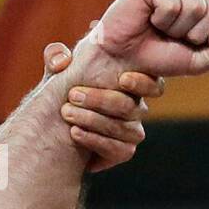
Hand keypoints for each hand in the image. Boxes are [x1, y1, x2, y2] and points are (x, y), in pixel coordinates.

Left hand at [43, 42, 165, 171]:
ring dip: (92, 120)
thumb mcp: (57, 71)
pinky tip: (75, 132)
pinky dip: (94, 140)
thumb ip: (56, 57)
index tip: (122, 80)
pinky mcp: (123, 152)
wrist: (55, 130)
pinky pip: (117, 149)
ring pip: (123, 128)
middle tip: (72, 95)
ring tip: (67, 113)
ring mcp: (132, 132)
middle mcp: (137, 109)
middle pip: (131, 106)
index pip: (153, 85)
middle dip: (100, 100)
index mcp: (131, 85)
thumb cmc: (63, 93)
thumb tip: (62, 60)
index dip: (143, 83)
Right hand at [81, 0, 208, 78]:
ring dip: (176, 28)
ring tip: (160, 28)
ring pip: (196, 7)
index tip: (193, 46)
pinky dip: (161, 20)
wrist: (124, 59)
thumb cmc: (161, 58)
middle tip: (173, 37)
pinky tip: (149, 18)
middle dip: (195, 35)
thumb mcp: (199, 63)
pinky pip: (173, 5)